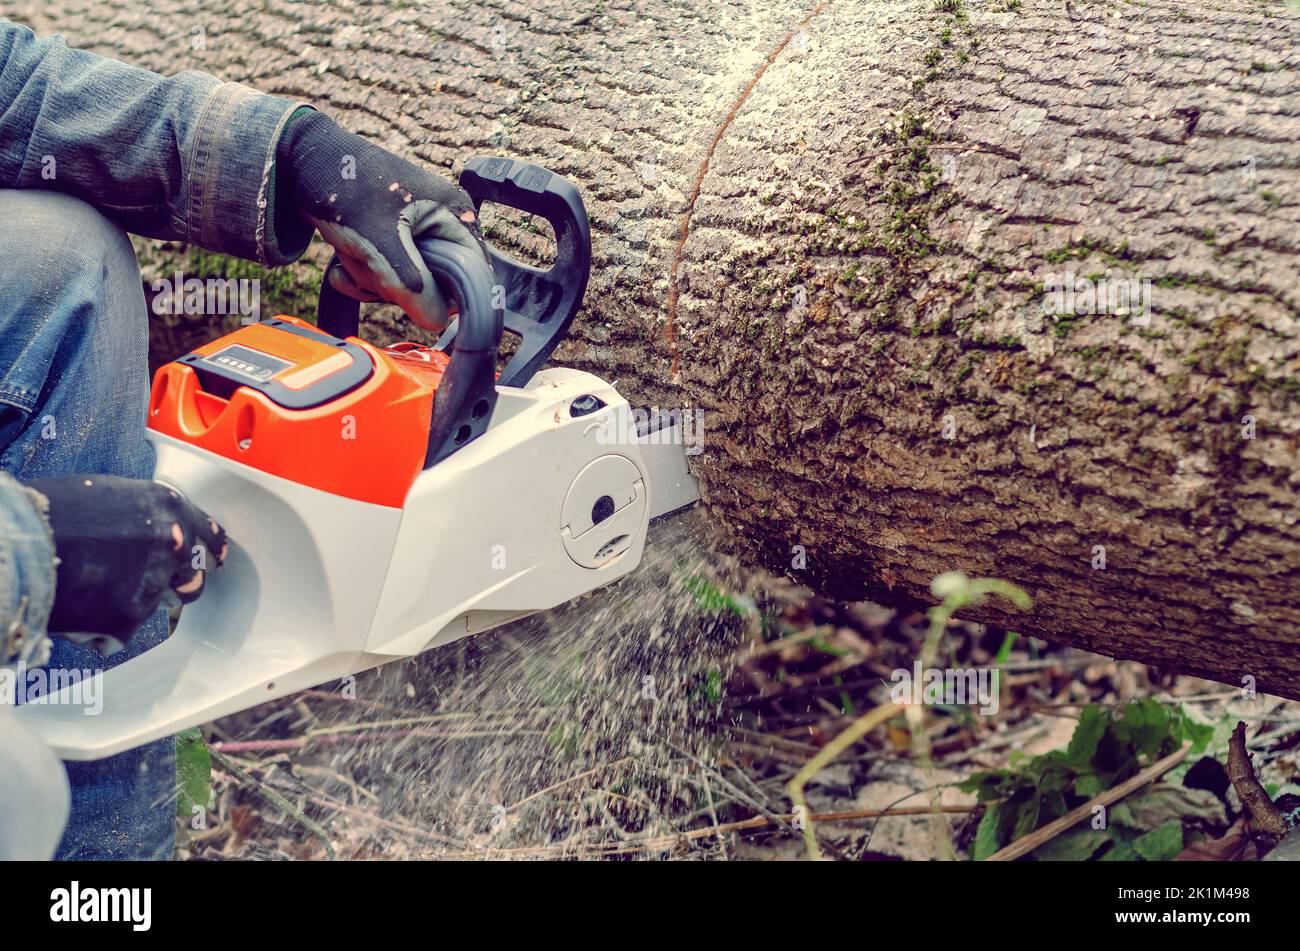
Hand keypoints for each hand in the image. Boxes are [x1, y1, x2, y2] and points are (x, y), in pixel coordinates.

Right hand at [24, 475, 227, 650]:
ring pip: (157, 606)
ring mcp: (153, 580)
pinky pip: (121, 631)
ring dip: (134, 605)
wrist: (16, 538)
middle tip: (140, 586)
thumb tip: (153, 530)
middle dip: (173, 585)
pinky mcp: (129, 616)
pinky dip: (100, 627)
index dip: (207, 552)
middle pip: (193, 577)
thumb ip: (143, 515)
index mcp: (167, 506)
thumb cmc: (50, 510)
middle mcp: (171, 541)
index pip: (208, 536)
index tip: (211, 561)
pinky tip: (74, 608)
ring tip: (96, 593)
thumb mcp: (109, 494)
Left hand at [279, 108, 486, 331]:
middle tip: (369, 265)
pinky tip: (340, 264)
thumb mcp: (381, 244)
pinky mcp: (393, 238)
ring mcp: (416, 230)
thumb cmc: (343, 187)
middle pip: (437, 283)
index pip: (473, 273)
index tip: (412, 297)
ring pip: (408, 283)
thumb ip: (413, 287)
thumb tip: (436, 321)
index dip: (446, 294)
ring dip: (373, 279)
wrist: (298, 160)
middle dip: (396, 285)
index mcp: (454, 213)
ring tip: (349, 254)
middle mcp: (442, 221)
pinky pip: (388, 275)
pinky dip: (363, 275)